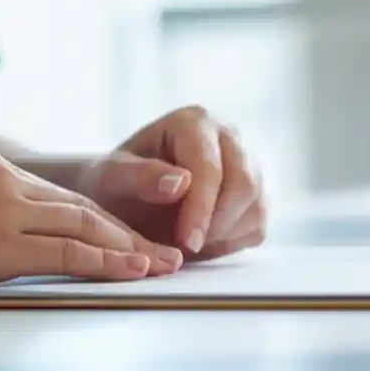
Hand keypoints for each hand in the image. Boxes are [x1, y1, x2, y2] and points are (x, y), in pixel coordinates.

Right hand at [0, 149, 183, 289]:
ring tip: (163, 265)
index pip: (57, 195)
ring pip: (84, 227)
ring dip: (129, 248)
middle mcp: (4, 179)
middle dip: (128, 231)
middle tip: (165, 248)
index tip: (126, 233)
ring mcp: (3, 208)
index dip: (98, 217)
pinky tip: (133, 271)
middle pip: (82, 207)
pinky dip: (107, 261)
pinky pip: (67, 252)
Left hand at [75, 106, 267, 260]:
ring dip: (223, 235)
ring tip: (185, 242)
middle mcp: (228, 136)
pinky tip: (201, 241)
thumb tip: (181, 182)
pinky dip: (232, 242)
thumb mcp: (112, 180)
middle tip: (185, 248)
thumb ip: (139, 177)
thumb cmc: (116, 185)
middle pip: (244, 184)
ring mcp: (248, 164)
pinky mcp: (256, 194)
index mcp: (194, 122)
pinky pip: (258, 224)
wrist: (126, 200)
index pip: (210, 167)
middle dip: (216, 224)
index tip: (186, 242)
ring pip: (256, 206)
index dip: (201, 207)